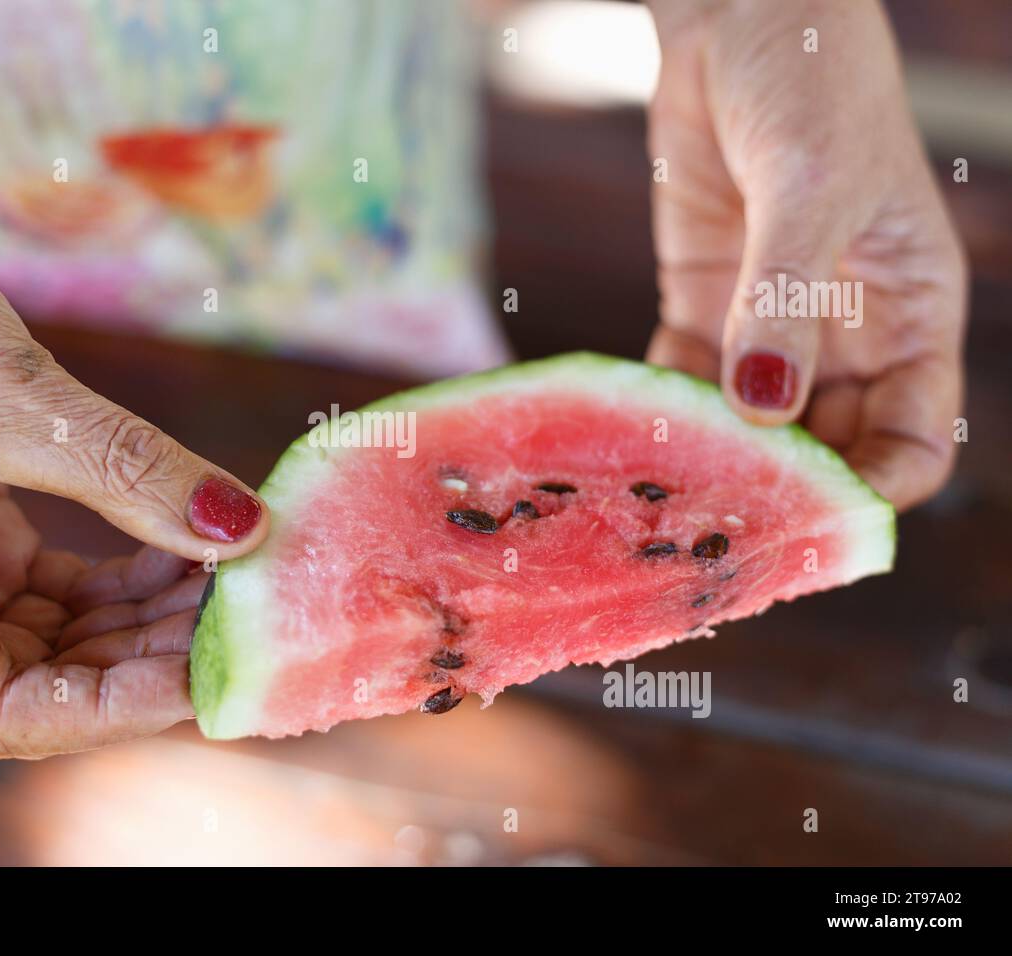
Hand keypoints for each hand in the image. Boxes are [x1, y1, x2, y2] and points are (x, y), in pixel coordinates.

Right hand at [0, 56, 266, 755]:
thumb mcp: (15, 396)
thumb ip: (132, 472)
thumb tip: (247, 531)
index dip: (105, 710)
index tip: (201, 679)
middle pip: (36, 682)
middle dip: (141, 665)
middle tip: (239, 630)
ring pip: (58, 640)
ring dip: (146, 623)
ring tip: (232, 585)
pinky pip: (61, 587)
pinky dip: (128, 578)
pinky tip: (194, 548)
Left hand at [644, 0, 966, 509]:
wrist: (737, 24)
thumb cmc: (810, 88)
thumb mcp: (811, 190)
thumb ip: (784, 300)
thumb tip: (764, 410)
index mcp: (908, 317)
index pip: (912, 438)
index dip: (874, 489)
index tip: (813, 519)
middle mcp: (843, 338)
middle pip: (825, 451)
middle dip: (781, 494)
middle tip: (719, 530)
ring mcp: (768, 327)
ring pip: (750, 429)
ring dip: (714, 464)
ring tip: (666, 501)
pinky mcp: (703, 306)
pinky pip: (686, 383)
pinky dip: (665, 414)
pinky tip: (632, 439)